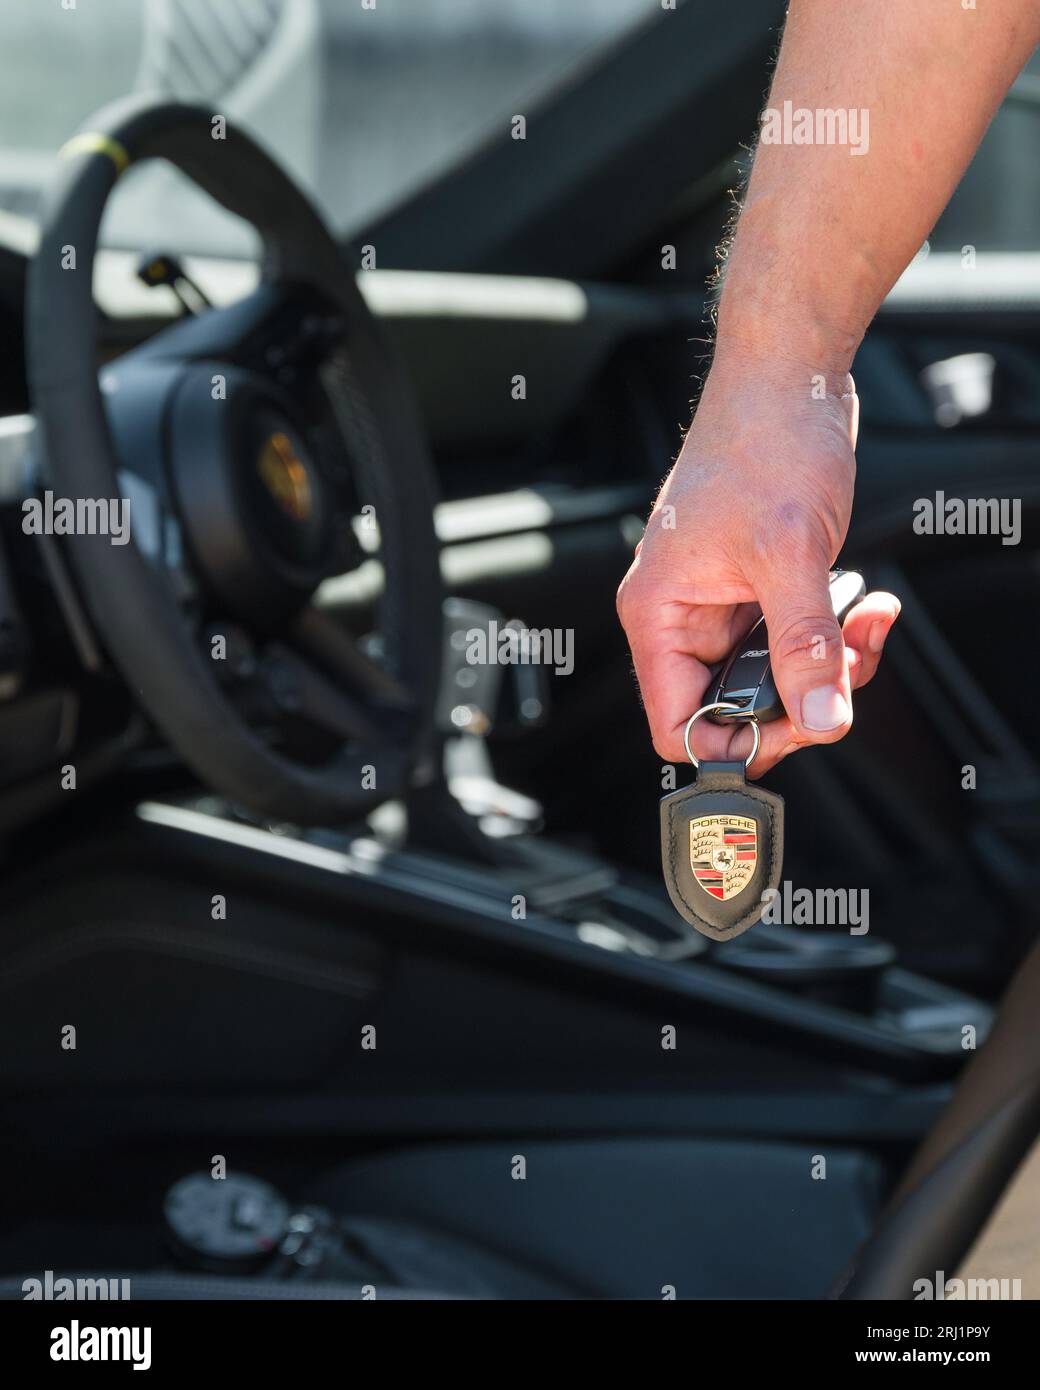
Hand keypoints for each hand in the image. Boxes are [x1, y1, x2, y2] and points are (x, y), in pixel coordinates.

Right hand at [615, 349, 899, 775]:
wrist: (788, 376)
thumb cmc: (761, 440)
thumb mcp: (789, 553)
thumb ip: (804, 645)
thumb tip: (820, 718)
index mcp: (660, 613)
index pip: (676, 724)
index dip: (731, 744)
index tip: (793, 727)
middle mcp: (684, 616)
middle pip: (733, 709)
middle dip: (799, 699)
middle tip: (841, 675)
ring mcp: (724, 604)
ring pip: (774, 679)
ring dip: (829, 665)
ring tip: (861, 623)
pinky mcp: (761, 589)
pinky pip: (798, 641)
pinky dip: (837, 634)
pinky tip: (863, 601)